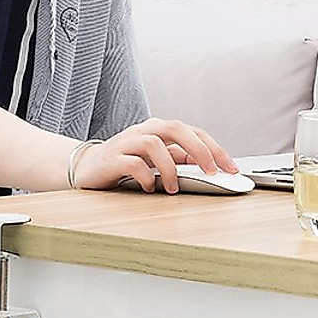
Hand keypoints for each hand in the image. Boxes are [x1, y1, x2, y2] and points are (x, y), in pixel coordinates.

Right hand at [71, 118, 236, 192]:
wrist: (86, 169)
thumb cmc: (126, 164)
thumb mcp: (157, 161)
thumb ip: (179, 160)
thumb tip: (208, 167)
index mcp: (159, 129)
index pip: (193, 132)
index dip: (214, 148)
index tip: (230, 168)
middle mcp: (144, 130)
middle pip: (176, 128)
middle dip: (198, 149)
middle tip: (211, 172)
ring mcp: (126, 142)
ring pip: (154, 144)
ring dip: (169, 168)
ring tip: (172, 188)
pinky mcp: (111, 158)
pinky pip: (133, 163)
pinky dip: (145, 178)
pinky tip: (148, 189)